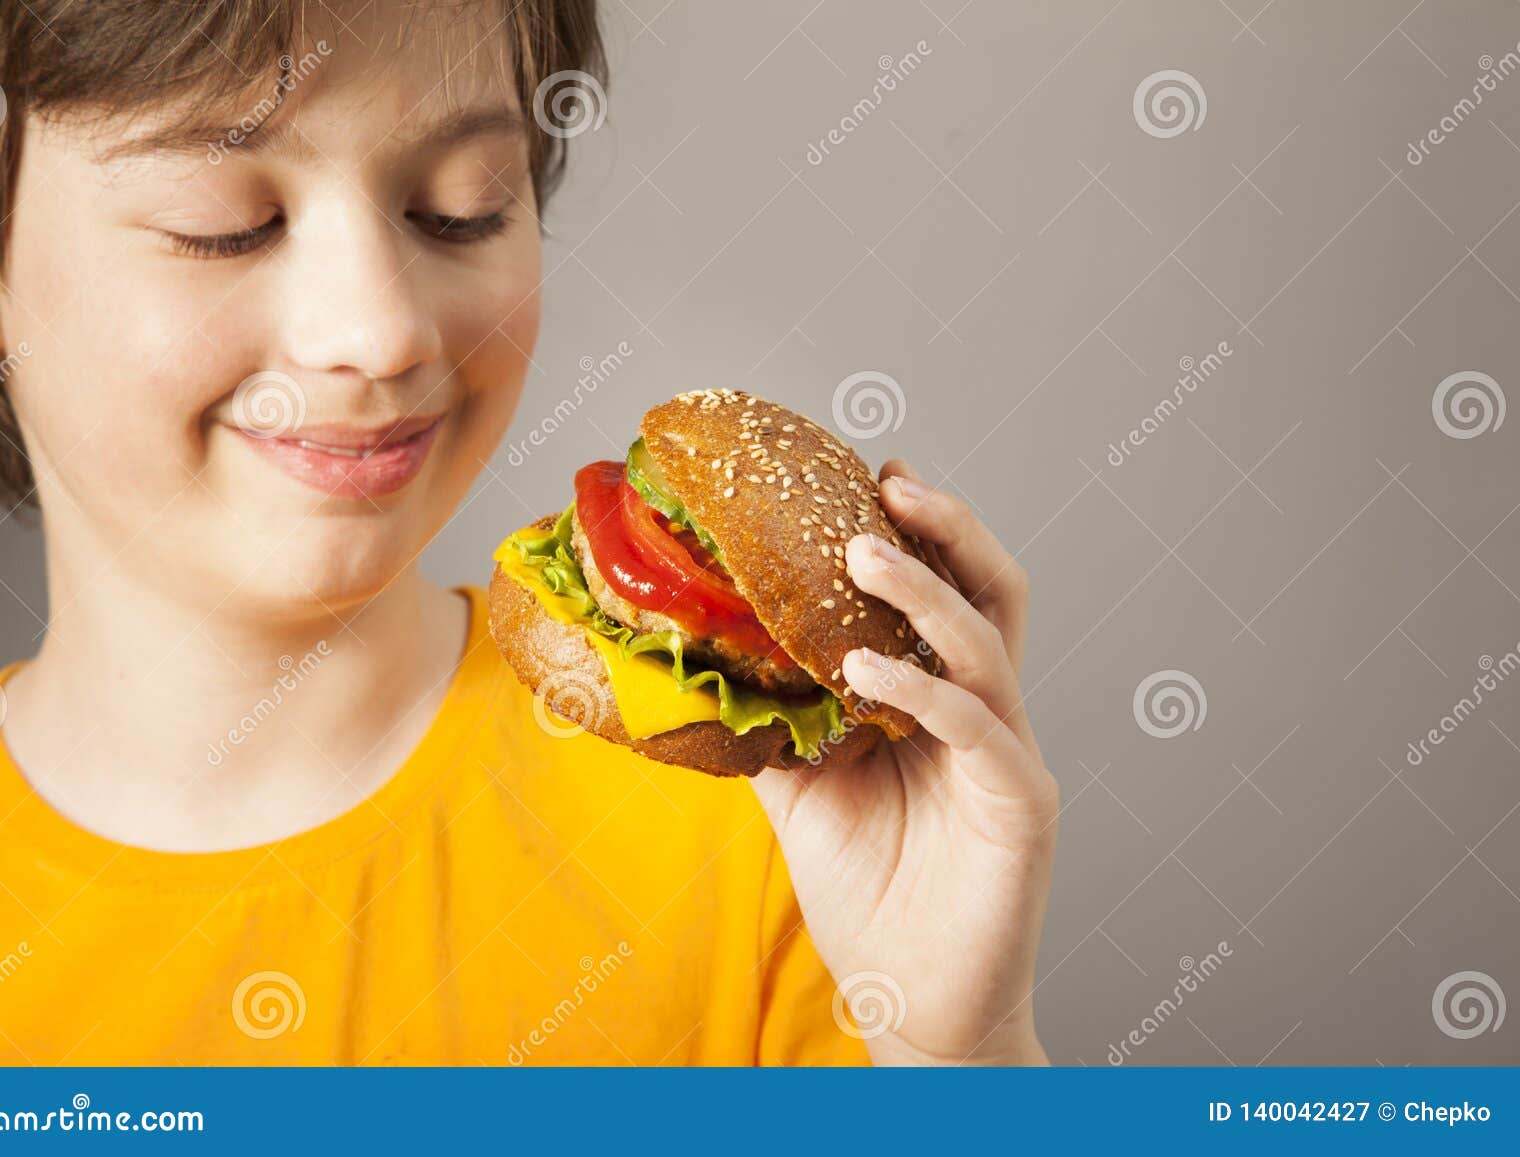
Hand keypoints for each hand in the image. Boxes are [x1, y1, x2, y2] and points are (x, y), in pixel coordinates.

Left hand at [751, 459, 1058, 1065]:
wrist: (914, 1002)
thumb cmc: (871, 895)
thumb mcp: (804, 793)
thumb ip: (778, 726)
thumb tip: (713, 664)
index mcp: (943, 708)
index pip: (946, 600)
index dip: (920, 538)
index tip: (869, 480)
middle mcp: (988, 718)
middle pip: (992, 595)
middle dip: (949, 531)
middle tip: (891, 483)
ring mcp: (1011, 757)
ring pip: (988, 645)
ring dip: (924, 593)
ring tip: (862, 553)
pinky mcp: (1021, 805)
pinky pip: (978, 728)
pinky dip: (922, 688)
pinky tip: (862, 669)